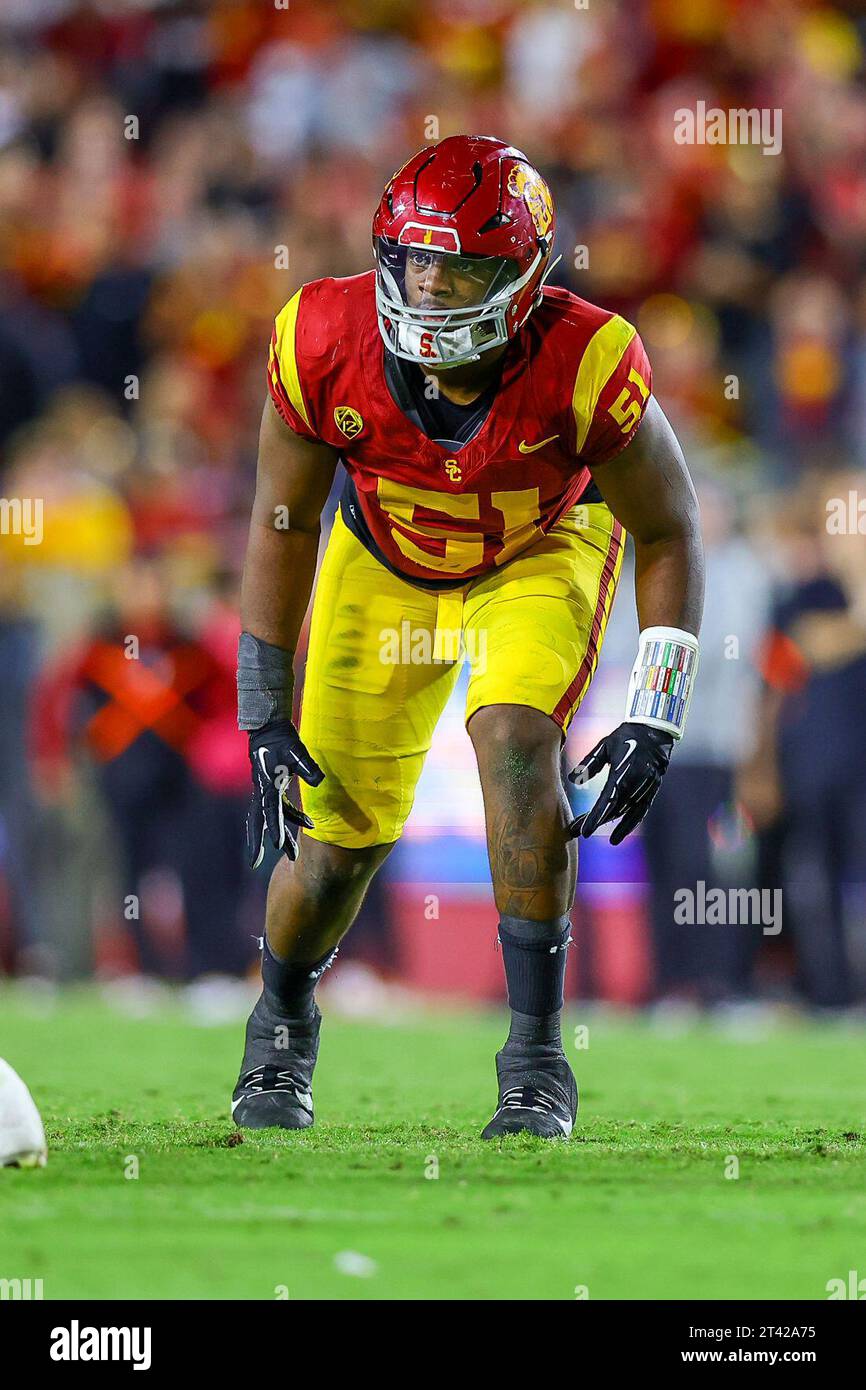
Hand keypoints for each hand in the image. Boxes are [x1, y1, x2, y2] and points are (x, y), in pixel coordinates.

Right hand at [246, 719, 323, 867]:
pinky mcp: (273, 788)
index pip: (270, 811)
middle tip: (255, 863)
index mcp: (267, 785)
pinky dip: (292, 818)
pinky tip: (309, 823)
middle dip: (257, 843)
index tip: (278, 845)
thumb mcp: (297, 751)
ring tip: (294, 854)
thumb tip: (319, 781)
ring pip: (271, 819)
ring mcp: (267, 791)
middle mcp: (263, 792)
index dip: (275, 828)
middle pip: (257, 822)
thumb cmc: (282, 738)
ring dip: (281, 835)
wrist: (269, 728)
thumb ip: (307, 767)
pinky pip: (281, 808)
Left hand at [567, 721, 672, 845]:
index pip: (607, 801)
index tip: (584, 830)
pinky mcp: (652, 790)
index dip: (595, 817)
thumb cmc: (626, 737)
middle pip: (615, 810)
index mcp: (622, 772)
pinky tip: (623, 832)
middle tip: (580, 832)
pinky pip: (642, 810)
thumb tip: (572, 779)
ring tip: (607, 840)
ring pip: (629, 813)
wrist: (654, 732)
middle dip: (598, 822)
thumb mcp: (604, 746)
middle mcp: (636, 784)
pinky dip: (632, 822)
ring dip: (618, 827)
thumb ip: (589, 764)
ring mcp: (646, 788)